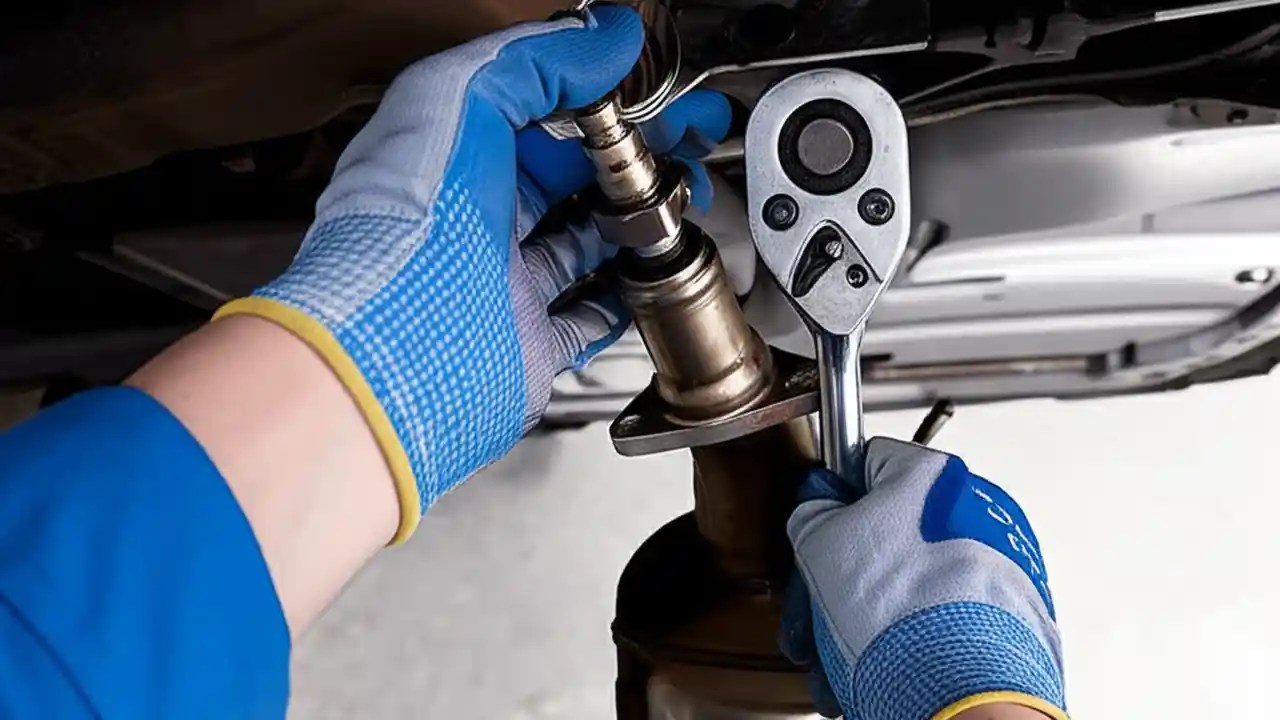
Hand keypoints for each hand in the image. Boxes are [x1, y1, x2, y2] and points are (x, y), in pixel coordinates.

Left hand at [214, 6, 730, 541]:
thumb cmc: (408, 222)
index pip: (545, 114)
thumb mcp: (463, 97)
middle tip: (691, 146)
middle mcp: (480, 220)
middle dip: (636, 160)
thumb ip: (536, 61)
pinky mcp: (529, 345)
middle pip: (574, 178)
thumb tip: (605, 34)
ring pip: (586, 243)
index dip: (606, 101)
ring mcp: (506, 283)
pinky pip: (588, 317)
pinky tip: (648, 278)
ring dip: (636, 225)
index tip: (658, 93)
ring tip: (681, 205)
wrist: (397, 347)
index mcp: (459, 156)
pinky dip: (623, 299)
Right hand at [781, 438, 1067, 719]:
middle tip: (817, 612)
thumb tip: (816, 507)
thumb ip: (812, 512)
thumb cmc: (903, 617)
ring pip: (904, 585)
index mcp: (935, 478)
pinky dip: (903, 641)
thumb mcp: (820, 544)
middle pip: (882, 537)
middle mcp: (975, 514)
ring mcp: (996, 567)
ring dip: (859, 620)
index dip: (830, 503)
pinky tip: (872, 671)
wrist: (963, 696)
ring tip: (837, 660)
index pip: (868, 466)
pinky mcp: (1009, 618)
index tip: (814, 533)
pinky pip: (938, 618)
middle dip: (838, 582)